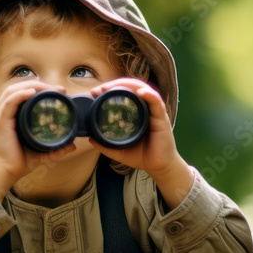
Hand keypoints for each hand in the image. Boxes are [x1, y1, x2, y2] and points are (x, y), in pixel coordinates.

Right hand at [0, 82, 76, 199]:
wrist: (5, 173)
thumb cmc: (18, 162)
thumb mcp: (40, 152)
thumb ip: (55, 149)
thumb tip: (73, 145)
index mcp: (10, 116)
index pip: (23, 93)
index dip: (40, 89)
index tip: (59, 92)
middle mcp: (3, 113)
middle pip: (19, 88)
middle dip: (40, 85)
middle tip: (59, 89)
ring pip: (13, 91)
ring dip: (32, 86)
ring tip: (49, 88)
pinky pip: (9, 102)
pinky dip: (21, 94)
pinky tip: (32, 92)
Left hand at [88, 78, 193, 209]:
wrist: (159, 168)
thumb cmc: (143, 156)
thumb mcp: (119, 151)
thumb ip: (105, 145)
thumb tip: (90, 138)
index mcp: (136, 112)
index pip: (124, 94)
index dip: (109, 90)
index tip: (95, 93)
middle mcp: (145, 108)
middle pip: (132, 88)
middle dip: (115, 84)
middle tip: (100, 89)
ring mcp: (154, 112)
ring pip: (143, 90)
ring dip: (129, 85)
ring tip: (114, 87)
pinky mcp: (162, 118)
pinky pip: (157, 102)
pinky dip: (150, 95)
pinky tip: (141, 92)